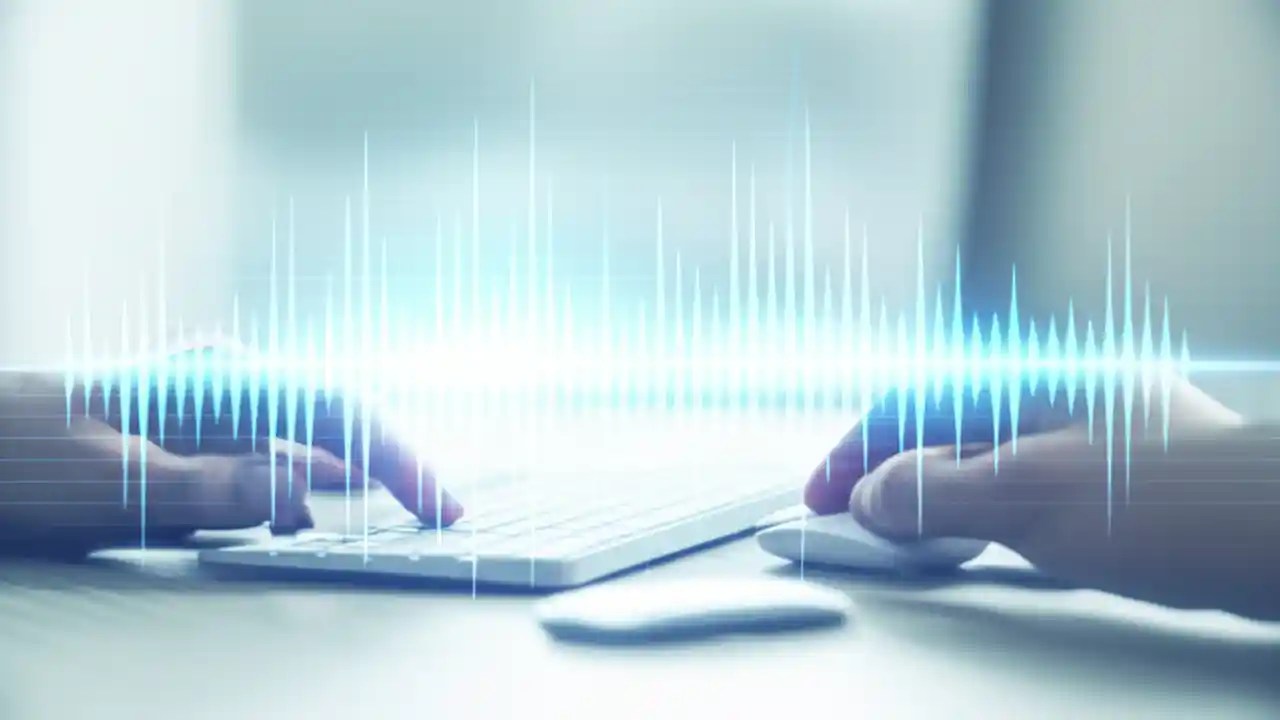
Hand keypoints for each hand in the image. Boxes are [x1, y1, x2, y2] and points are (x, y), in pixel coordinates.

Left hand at [0, 359, 461, 555]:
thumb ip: (213, 487)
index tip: (436, 503)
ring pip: (304, 433)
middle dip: (393, 458)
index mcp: (211, 383)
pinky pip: (268, 450)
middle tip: (441, 509)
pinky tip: (310, 505)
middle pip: (334, 412)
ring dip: (351, 470)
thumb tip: (306, 488)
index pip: (332, 408)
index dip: (396, 455)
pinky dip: (302, 480)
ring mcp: (208, 402)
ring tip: (400, 504)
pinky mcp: (193, 428)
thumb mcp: (113, 486)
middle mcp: (220, 382)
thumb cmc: (20, 460)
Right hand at [805, 373, 1279, 619]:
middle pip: (940, 420)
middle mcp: (1053, 392)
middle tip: (854, 514)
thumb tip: (875, 495)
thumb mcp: (1030, 498)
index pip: (913, 398)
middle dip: (887, 466)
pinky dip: (977, 505)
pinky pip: (1017, 477)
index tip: (827, 493)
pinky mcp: (1107, 470)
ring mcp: (1083, 430)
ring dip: (930, 489)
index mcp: (1028, 375)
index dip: (856, 448)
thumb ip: (937, 491)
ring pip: (978, 450)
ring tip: (902, 532)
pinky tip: (974, 535)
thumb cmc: (1181, 502)